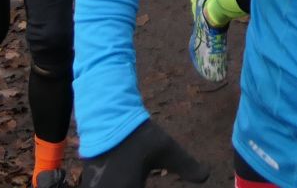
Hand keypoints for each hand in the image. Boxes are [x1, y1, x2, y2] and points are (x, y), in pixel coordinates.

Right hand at [80, 118, 208, 186]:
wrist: (105, 115)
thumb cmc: (137, 134)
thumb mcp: (166, 149)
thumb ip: (187, 165)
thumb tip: (207, 176)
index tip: (152, 186)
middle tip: (143, 183)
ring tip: (137, 182)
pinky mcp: (89, 183)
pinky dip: (117, 187)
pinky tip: (128, 181)